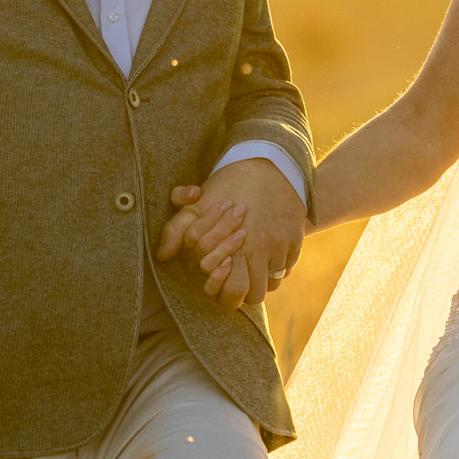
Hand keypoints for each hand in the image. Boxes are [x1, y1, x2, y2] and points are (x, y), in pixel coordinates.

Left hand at [156, 158, 303, 308]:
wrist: (269, 163)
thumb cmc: (230, 185)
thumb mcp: (198, 204)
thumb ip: (177, 230)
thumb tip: (162, 256)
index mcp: (235, 244)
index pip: (233, 292)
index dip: (225, 293)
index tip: (222, 281)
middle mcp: (260, 249)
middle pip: (256, 295)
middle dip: (245, 292)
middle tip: (237, 280)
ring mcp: (281, 245)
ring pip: (273, 283)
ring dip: (262, 280)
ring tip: (252, 269)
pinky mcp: (296, 239)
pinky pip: (288, 267)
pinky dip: (278, 266)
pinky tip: (267, 255)